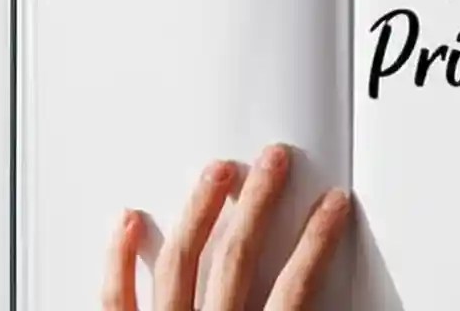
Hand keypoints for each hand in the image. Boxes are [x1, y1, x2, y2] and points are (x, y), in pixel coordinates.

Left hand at [102, 145, 351, 310]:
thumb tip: (342, 301)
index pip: (295, 286)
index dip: (318, 241)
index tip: (332, 206)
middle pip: (238, 256)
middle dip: (260, 202)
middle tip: (273, 162)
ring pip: (180, 262)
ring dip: (200, 211)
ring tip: (215, 171)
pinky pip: (117, 299)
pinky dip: (120, 260)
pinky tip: (128, 222)